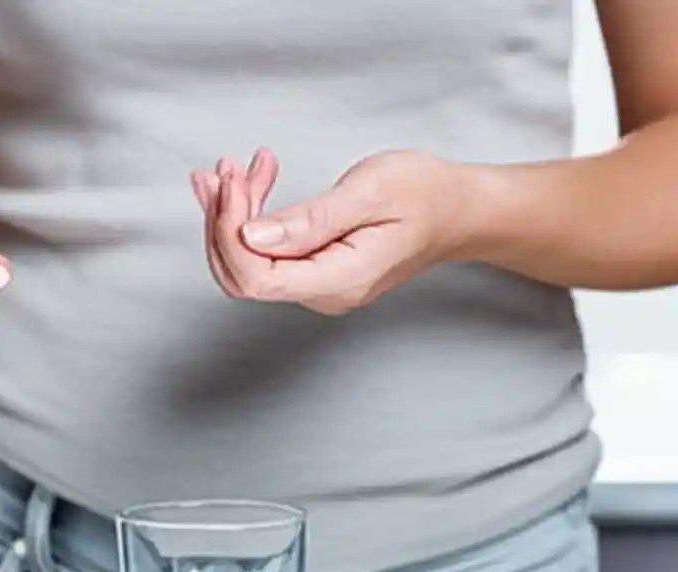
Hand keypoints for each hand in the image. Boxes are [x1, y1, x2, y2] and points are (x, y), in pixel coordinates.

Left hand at [192, 150, 474, 315]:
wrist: (458, 208)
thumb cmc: (427, 194)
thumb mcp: (371, 192)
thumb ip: (310, 220)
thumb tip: (250, 237)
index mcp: (340, 280)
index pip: (256, 277)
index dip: (230, 232)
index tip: (231, 182)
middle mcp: (323, 293)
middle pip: (242, 273)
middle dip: (223, 220)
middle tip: (227, 168)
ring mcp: (316, 286)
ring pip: (247, 261)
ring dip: (230, 214)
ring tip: (231, 168)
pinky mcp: (311, 270)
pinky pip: (263, 252)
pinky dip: (245, 215)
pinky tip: (243, 181)